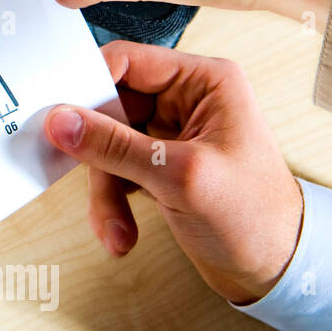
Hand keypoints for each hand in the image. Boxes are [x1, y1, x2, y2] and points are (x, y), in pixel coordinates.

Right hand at [42, 41, 300, 305]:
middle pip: (109, 107)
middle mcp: (185, 100)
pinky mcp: (157, 163)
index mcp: (205, 82)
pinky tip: (121, 231)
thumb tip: (61, 120)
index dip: (88, 86)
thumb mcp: (180, 177)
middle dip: (97, 155)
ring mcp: (169, 133)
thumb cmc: (256, 218)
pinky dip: (110, 202)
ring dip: (104, 190)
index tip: (56, 116)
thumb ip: (115, 146)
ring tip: (115, 226)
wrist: (275, 268)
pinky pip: (112, 170)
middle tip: (85, 179)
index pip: (126, 62)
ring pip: (105, 144)